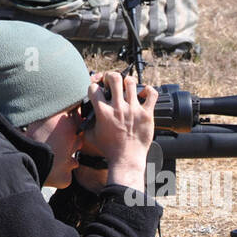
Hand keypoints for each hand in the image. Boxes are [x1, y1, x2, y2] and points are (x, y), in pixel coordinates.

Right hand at [82, 71, 155, 191]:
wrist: (126, 160)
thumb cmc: (109, 149)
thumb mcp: (91, 135)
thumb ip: (87, 122)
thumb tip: (85, 113)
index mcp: (103, 112)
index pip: (94, 88)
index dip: (94, 87)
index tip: (98, 90)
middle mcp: (118, 108)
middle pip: (114, 78)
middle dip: (111, 76)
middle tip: (113, 82)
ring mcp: (133, 110)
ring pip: (132, 83)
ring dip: (129, 82)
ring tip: (128, 88)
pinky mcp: (147, 114)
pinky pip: (151, 94)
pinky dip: (148, 91)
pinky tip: (143, 94)